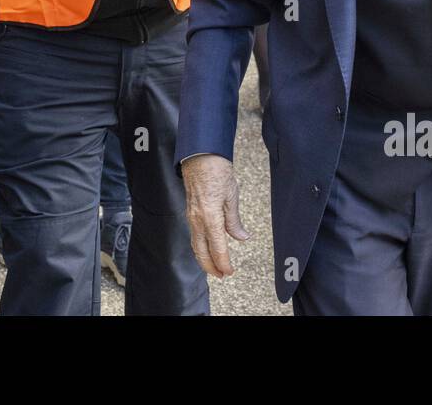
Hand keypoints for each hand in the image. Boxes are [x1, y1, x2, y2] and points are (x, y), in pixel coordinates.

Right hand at [181, 154, 248, 276]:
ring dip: (204, 258)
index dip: (223, 262)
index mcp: (210, 217)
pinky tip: (206, 248)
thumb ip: (234, 220)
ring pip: (195, 244)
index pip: (217, 247)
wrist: (200, 155)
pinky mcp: (190, 211)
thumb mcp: (231, 196)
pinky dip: (200, 246)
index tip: (230, 271)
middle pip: (201, 251)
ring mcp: (191, 216)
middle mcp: (197, 219)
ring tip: (214, 267)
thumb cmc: (216, 171)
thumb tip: (241, 237)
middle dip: (211, 266)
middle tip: (222, 275)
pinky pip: (194, 235)